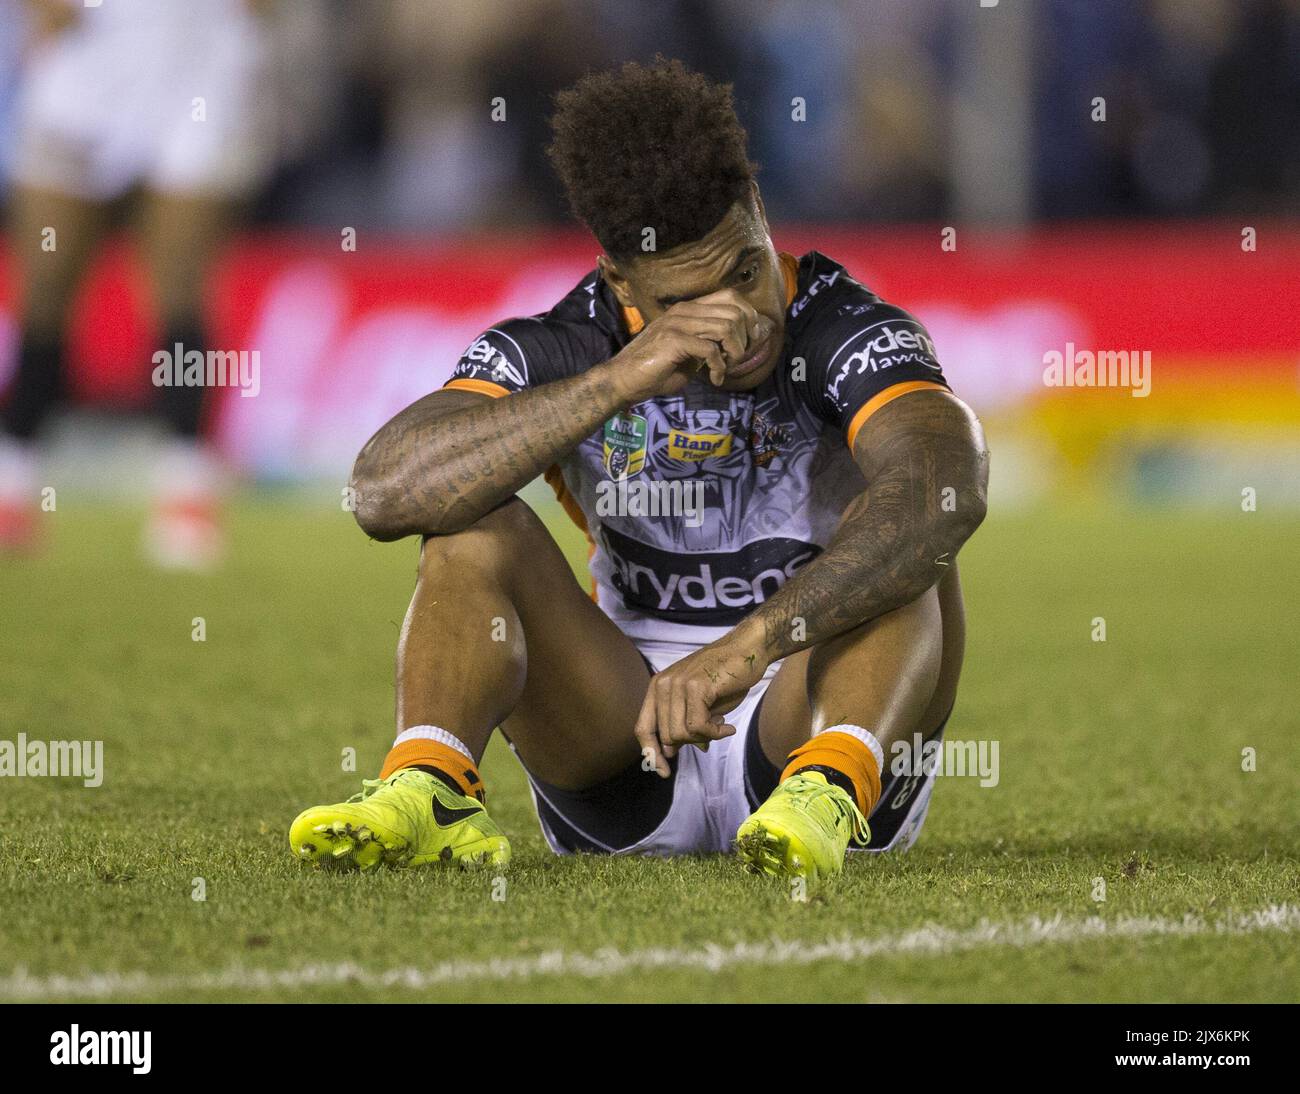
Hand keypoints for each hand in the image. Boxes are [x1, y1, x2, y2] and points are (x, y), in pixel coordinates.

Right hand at [607, 289, 773, 402]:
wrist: (625, 379)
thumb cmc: (659, 368)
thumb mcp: (692, 351)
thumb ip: (713, 341)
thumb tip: (743, 342)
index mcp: (690, 308)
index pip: (731, 296)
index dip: (749, 316)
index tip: (750, 341)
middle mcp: (685, 310)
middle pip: (734, 312)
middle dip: (744, 340)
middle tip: (736, 360)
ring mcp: (678, 323)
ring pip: (726, 328)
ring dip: (734, 353)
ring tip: (725, 368)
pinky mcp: (673, 340)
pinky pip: (711, 349)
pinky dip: (719, 367)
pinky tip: (715, 379)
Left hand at [633, 639, 769, 777]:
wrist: (747, 650)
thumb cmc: (725, 678)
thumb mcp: (698, 705)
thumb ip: (681, 724)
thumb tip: (670, 751)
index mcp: (657, 688)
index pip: (643, 728)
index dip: (651, 754)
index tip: (664, 771)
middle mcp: (662, 684)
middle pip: (666, 736)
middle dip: (692, 743)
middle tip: (713, 732)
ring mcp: (677, 684)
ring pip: (681, 734)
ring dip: (705, 737)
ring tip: (721, 725)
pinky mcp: (696, 686)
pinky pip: (698, 726)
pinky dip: (715, 733)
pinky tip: (727, 726)